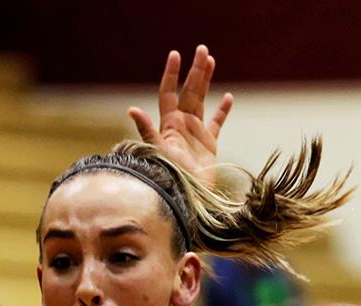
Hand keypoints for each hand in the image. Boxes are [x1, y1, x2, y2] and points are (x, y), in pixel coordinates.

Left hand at [128, 45, 233, 188]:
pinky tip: (228, 97)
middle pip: (188, 91)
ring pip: (202, 101)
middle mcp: (181, 125)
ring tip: (210, 60)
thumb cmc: (167, 178)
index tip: (175, 54)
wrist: (185, 200)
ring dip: (206, 81)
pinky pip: (217, 124)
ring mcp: (195, 134)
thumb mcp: (156, 152)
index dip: (171, 74)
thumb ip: (147, 130)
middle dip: (195, 71)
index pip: (168, 93)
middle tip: (202, 49)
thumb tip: (132, 109)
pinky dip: (223, 111)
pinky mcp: (209, 146)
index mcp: (168, 124)